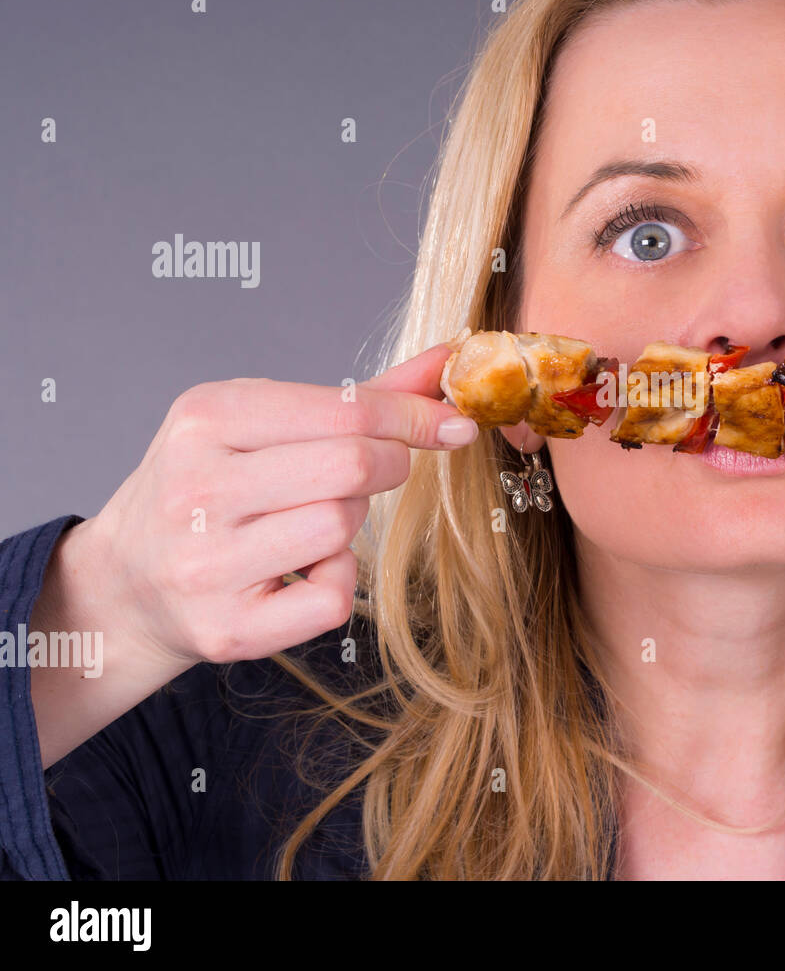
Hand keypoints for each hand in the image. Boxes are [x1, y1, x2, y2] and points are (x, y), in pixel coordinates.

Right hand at [73, 343, 478, 670]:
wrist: (126, 582)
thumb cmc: (210, 488)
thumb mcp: (261, 423)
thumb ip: (358, 398)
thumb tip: (445, 363)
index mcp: (205, 419)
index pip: (344, 410)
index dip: (412, 416)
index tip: (451, 423)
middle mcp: (196, 489)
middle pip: (351, 467)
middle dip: (387, 465)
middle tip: (377, 469)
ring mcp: (206, 565)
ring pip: (342, 529)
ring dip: (350, 522)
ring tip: (310, 519)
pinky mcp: (227, 629)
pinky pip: (333, 596)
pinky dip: (336, 580)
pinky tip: (299, 570)